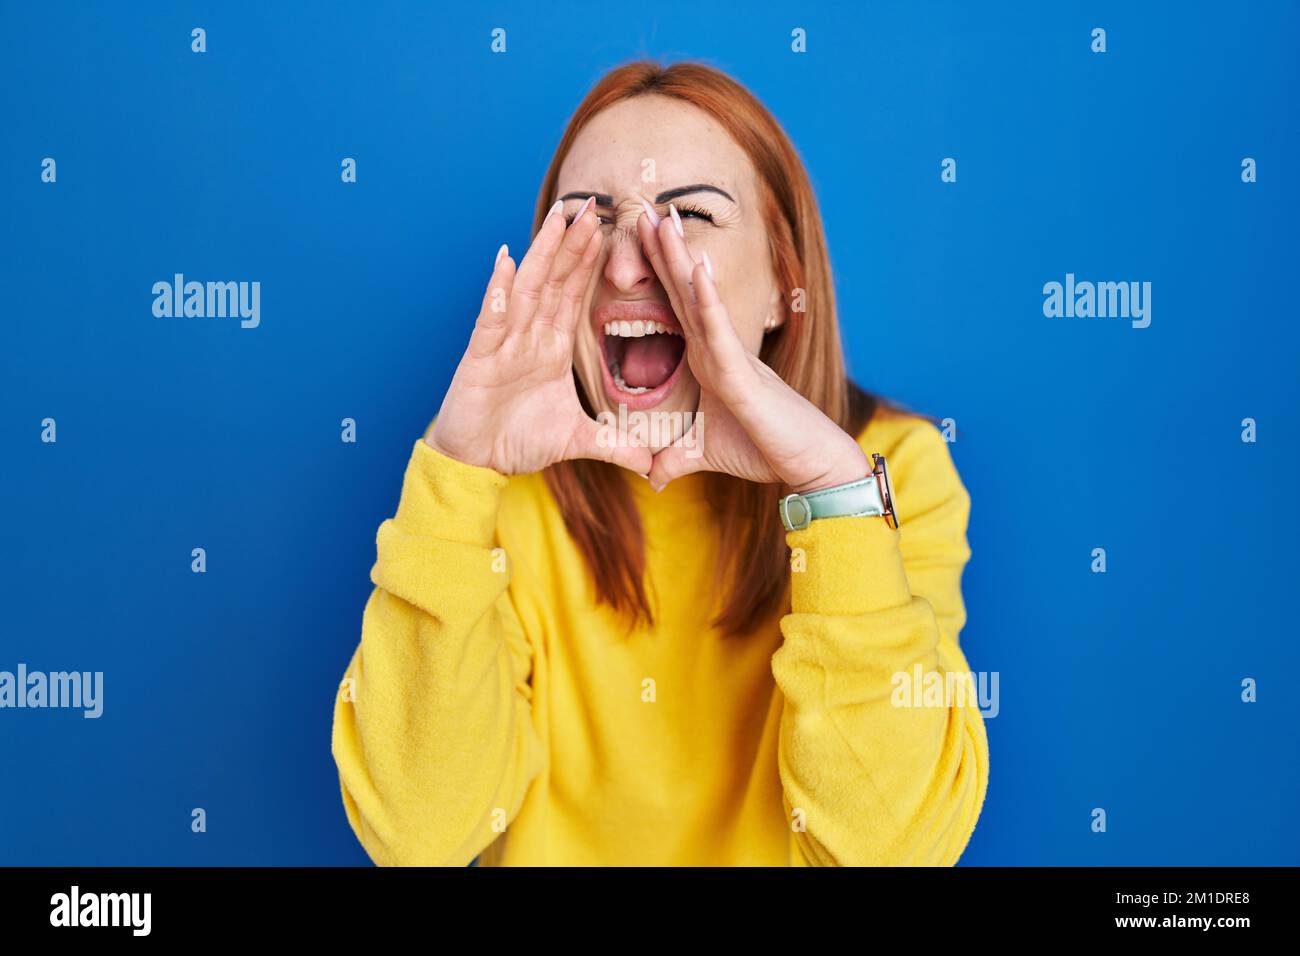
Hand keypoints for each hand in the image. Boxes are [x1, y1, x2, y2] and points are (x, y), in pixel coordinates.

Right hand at [429, 200, 651, 475]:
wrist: (476, 464)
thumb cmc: (517, 442)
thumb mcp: (576, 441)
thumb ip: (614, 444)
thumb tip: (650, 462)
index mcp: (550, 347)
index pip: (573, 296)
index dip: (589, 263)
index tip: (608, 229)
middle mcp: (528, 338)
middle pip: (554, 281)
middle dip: (571, 244)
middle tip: (591, 205)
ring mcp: (503, 344)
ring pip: (527, 290)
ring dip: (542, 254)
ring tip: (557, 218)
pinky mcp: (480, 359)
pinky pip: (491, 320)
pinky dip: (497, 291)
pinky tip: (505, 262)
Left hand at [637, 209, 870, 493]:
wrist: (809, 467)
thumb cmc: (764, 451)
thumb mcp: (704, 455)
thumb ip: (676, 459)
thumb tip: (652, 476)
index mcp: (707, 362)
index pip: (676, 310)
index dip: (658, 276)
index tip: (636, 242)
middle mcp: (718, 351)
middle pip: (684, 294)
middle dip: (664, 253)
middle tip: (643, 211)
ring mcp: (731, 359)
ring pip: (700, 302)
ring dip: (681, 261)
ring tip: (662, 221)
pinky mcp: (744, 377)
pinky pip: (721, 334)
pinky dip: (709, 303)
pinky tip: (698, 271)